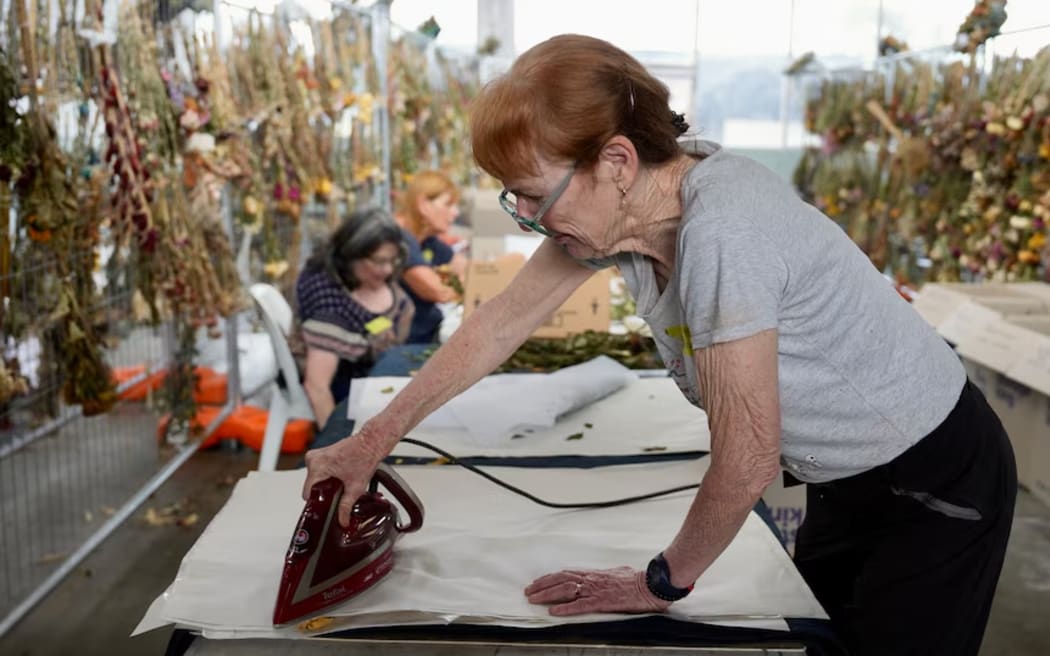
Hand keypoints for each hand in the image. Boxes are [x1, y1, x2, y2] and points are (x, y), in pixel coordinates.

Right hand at [302, 431, 386, 527]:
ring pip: (314, 479)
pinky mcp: (320, 454)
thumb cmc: (364, 457)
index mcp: (317, 466)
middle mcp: (313, 459)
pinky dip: (327, 476)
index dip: (317, 502)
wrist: (371, 442)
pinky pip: (318, 471)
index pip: (307, 493)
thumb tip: (342, 520)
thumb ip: (346, 507)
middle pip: (311, 486)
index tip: (325, 506)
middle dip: (323, 493)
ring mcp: (315, 455)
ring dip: (326, 484)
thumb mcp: (355, 487)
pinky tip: (339, 476)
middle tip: (338, 493)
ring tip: (341, 482)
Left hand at [524, 567, 670, 615]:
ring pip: (565, 590)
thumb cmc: (637, 580)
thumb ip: (606, 576)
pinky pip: (580, 605)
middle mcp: (592, 580)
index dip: (550, 578)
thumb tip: (603, 576)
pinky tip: (553, 611)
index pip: (567, 573)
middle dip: (542, 585)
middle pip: (560, 579)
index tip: (538, 582)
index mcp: (595, 574)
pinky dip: (565, 608)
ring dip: (547, 594)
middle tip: (528, 591)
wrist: (650, 585)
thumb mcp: (618, 573)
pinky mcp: (603, 602)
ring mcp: (596, 590)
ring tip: (533, 599)